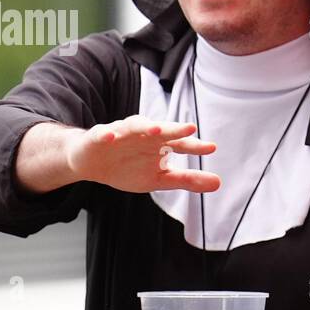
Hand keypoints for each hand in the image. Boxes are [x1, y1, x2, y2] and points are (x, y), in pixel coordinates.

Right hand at [67, 115, 220, 193]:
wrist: (91, 164)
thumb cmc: (128, 168)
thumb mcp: (159, 178)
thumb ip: (187, 180)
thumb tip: (219, 183)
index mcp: (158, 145)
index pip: (179, 143)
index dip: (194, 146)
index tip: (211, 148)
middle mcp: (142, 135)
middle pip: (160, 130)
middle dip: (173, 129)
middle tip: (190, 128)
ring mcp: (120, 133)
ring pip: (132, 126)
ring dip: (143, 126)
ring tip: (155, 129)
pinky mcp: (98, 136)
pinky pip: (102, 133)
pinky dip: (107, 134)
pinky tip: (111, 136)